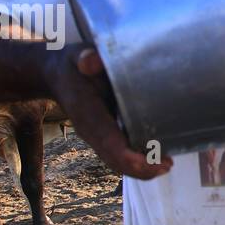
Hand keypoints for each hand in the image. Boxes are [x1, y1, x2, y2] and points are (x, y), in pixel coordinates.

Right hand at [44, 45, 173, 179]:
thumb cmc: (72, 65)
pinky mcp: (103, 136)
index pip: (109, 144)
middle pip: (115, 160)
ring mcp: (96, 136)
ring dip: (142, 167)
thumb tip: (90, 61)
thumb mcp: (77, 55)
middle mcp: (91, 131)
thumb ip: (85, 57)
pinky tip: (158, 154)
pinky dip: (138, 159)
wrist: (57, 75)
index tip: (154, 162)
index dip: (131, 159)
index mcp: (87, 114)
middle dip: (142, 168)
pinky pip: (119, 154)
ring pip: (118, 161)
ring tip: (166, 163)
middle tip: (167, 164)